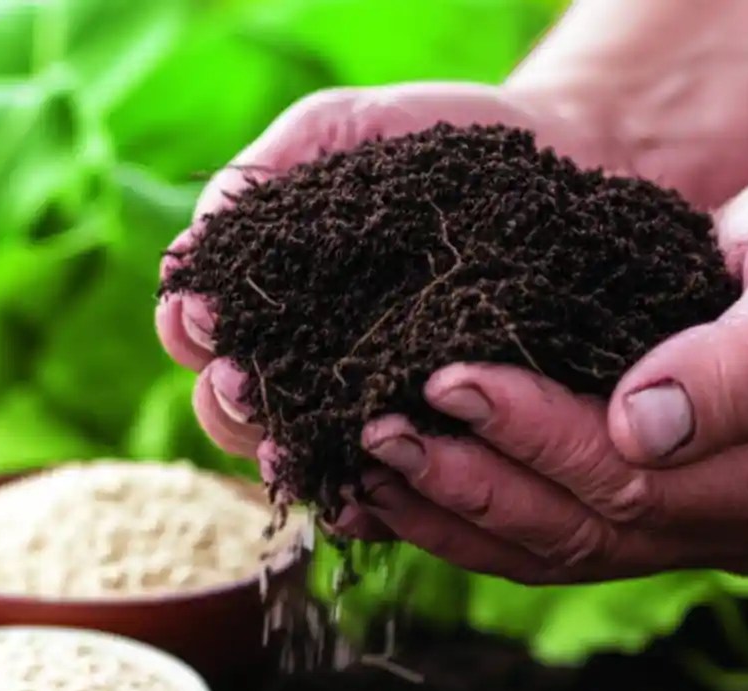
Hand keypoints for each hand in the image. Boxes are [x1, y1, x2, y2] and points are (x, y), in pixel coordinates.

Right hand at [156, 81, 667, 538]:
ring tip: (290, 447)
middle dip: (228, 400)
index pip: (201, 332)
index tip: (205, 315)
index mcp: (270, 297)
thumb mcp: (344, 130)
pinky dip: (364, 503)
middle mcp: (306, 361)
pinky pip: (386, 492)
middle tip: (242, 383)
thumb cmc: (435, 143)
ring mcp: (367, 406)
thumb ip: (270, 168)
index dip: (192, 328)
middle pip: (233, 409)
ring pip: (301, 455)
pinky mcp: (434, 441)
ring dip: (285, 455)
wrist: (555, 162)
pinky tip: (358, 499)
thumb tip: (194, 243)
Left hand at [355, 153, 747, 581]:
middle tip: (379, 429)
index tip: (452, 379)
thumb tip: (643, 426)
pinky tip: (389, 487)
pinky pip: (535, 524)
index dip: (538, 434)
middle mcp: (725, 524)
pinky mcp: (630, 496)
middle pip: (575, 528)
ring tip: (361, 465)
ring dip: (447, 508)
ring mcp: (676, 522)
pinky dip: (458, 510)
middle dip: (470, 479)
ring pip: (543, 544)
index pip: (635, 481)